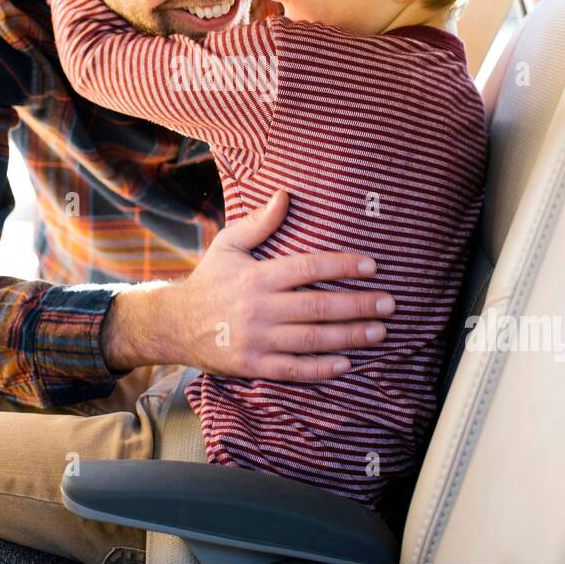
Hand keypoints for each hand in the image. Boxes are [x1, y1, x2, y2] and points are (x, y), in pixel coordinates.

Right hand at [102, 191, 392, 380]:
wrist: (174, 324)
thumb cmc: (210, 280)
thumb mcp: (229, 245)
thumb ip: (260, 223)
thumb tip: (285, 194)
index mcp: (258, 276)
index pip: (308, 268)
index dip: (342, 266)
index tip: (372, 265)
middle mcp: (260, 308)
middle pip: (318, 306)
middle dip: (358, 305)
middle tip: (390, 303)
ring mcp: (257, 340)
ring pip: (312, 339)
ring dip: (350, 336)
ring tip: (380, 331)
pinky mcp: (254, 365)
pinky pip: (293, 369)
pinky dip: (321, 368)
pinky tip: (346, 363)